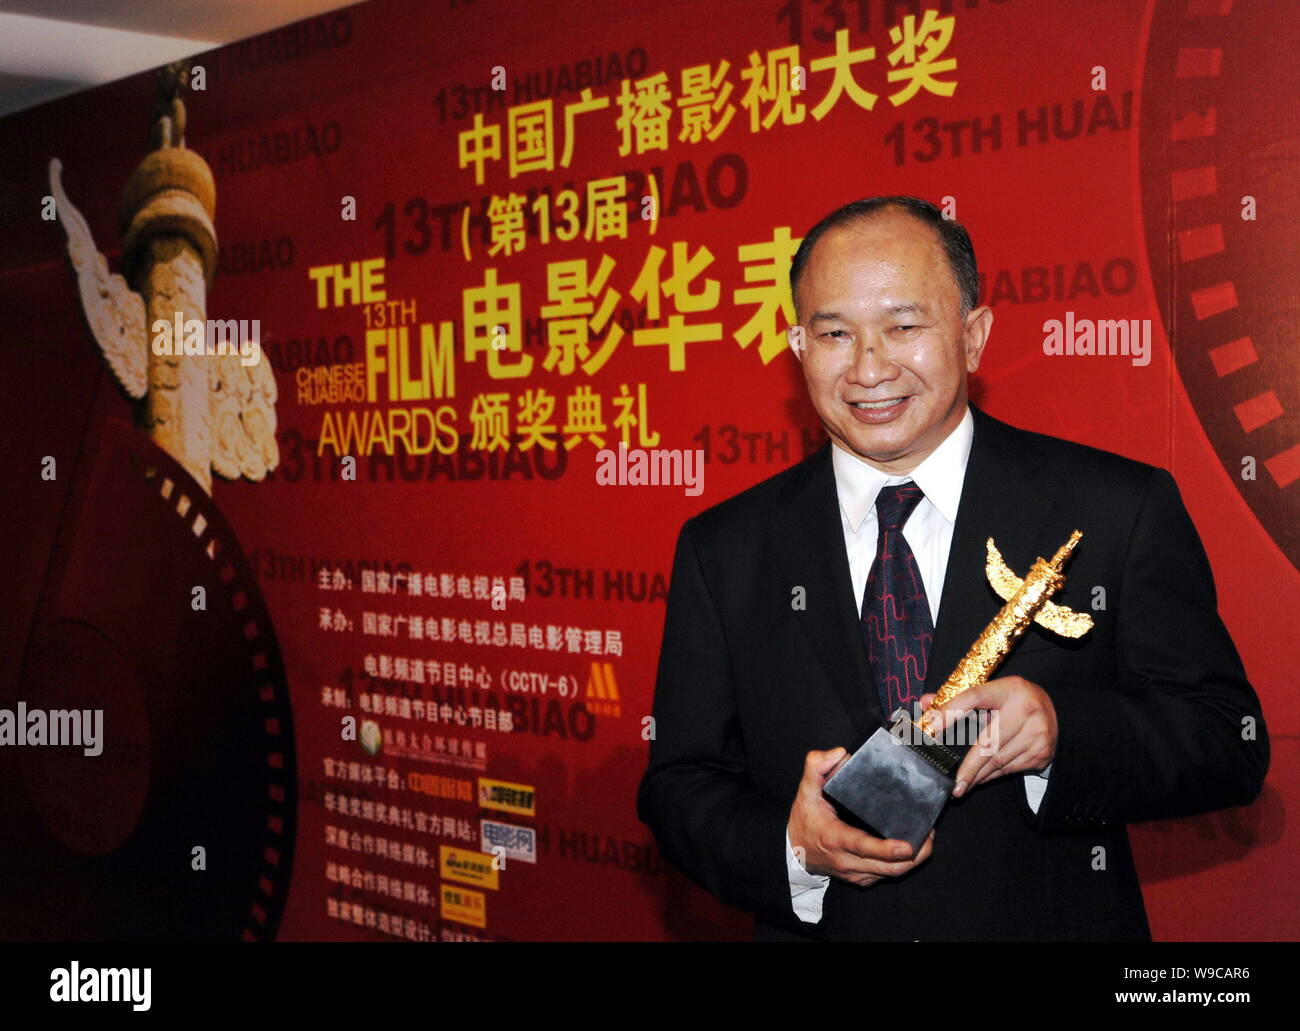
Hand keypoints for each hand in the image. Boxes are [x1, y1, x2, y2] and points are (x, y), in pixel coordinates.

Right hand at [787, 747, 935, 886]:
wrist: (793, 851)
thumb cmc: (804, 819)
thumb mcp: (805, 790)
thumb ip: (816, 766)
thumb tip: (839, 753)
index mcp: (835, 838)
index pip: (864, 846)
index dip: (887, 849)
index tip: (907, 846)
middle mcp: (847, 861)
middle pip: (888, 866)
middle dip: (915, 855)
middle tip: (930, 834)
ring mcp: (856, 873)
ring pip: (891, 874)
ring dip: (914, 860)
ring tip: (927, 837)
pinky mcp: (862, 878)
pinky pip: (887, 875)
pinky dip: (903, 864)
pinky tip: (912, 847)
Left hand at [918, 675, 1057, 798]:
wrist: (1053, 710)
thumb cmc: (1011, 700)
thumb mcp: (989, 692)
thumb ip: (956, 699)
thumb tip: (925, 702)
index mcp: (1008, 689)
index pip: (974, 697)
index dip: (952, 711)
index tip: (932, 727)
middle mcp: (1025, 709)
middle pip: (989, 742)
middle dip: (969, 767)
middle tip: (954, 785)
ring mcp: (1037, 732)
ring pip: (999, 761)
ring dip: (979, 776)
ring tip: (964, 785)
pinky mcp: (1042, 751)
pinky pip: (1010, 769)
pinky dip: (994, 776)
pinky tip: (983, 779)